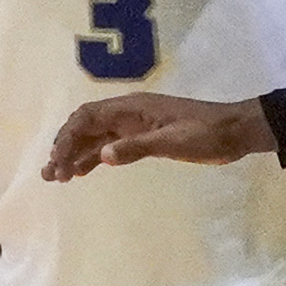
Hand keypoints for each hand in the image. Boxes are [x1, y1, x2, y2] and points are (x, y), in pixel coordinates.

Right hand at [44, 94, 275, 180]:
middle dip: (64, 146)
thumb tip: (101, 155)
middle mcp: (128, 113)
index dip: (67, 137)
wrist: (234, 132)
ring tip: (57, 177)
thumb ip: (137, 148)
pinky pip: (110, 146)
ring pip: (95, 137)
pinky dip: (93, 158)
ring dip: (74, 154)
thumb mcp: (174, 142)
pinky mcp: (144, 138)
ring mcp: (134, 125)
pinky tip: (80, 172)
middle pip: (85, 126)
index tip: (57, 162)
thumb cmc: (207, 134)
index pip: (88, 117)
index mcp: (132, 108)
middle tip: (50, 175)